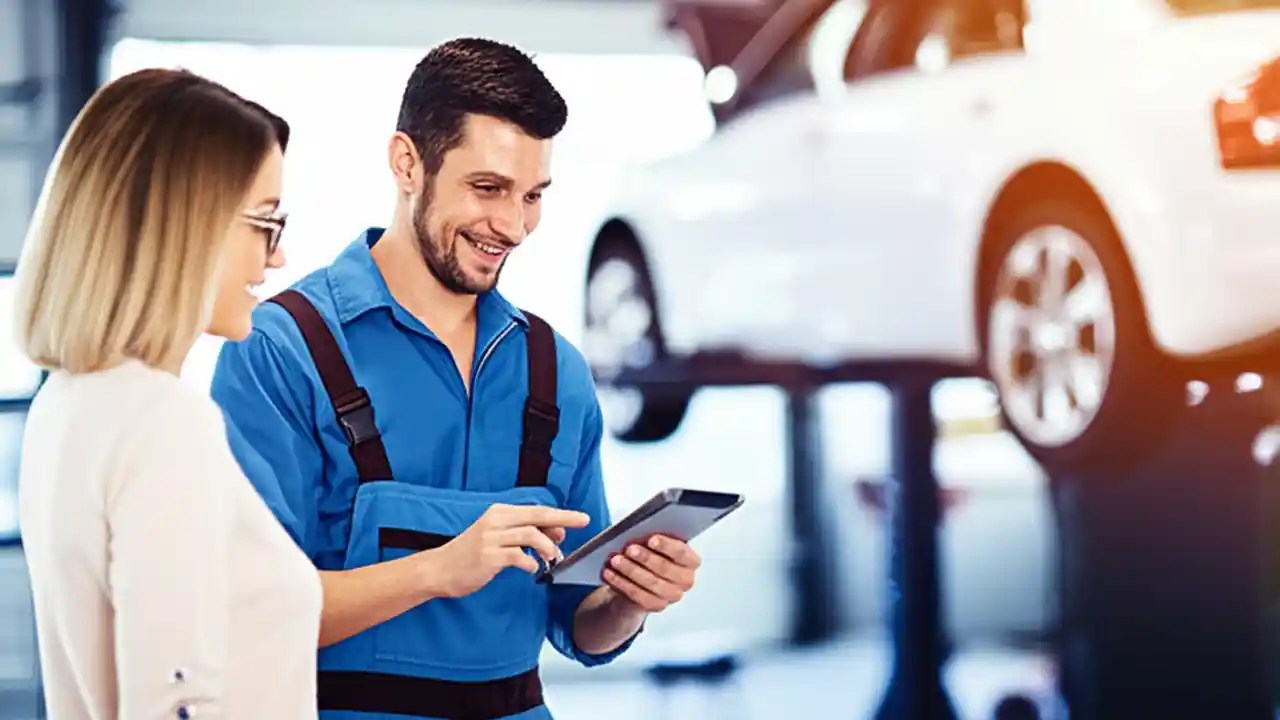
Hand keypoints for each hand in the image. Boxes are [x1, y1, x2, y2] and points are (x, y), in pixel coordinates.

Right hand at [430, 504, 588, 598]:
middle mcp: (496, 521)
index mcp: (500, 513)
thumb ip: (523, 534)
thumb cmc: (471, 554)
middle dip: (563, 519)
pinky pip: (518, 556)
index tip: (581, 518)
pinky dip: (530, 562)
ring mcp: (491, 538)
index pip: (537, 510)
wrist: (440, 569)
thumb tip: (556, 535)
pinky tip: (531, 568)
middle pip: (538, 516)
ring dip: (547, 548)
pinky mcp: (488, 556)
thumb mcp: (497, 537)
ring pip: (531, 534)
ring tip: (551, 559)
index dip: (561, 514)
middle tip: (583, 521)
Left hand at [602, 535, 700, 613]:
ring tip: (615, 560)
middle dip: (645, 558)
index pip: (682, 552)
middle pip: (665, 569)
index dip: (667, 546)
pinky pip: (638, 596)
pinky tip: (610, 574)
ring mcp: (672, 595)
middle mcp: (686, 579)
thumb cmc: (651, 553)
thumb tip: (638, 531)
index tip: (651, 539)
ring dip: (631, 570)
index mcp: (690, 560)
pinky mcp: (657, 606)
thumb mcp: (655, 543)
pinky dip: (622, 583)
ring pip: (651, 583)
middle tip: (629, 549)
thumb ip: (652, 537)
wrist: (643, 578)